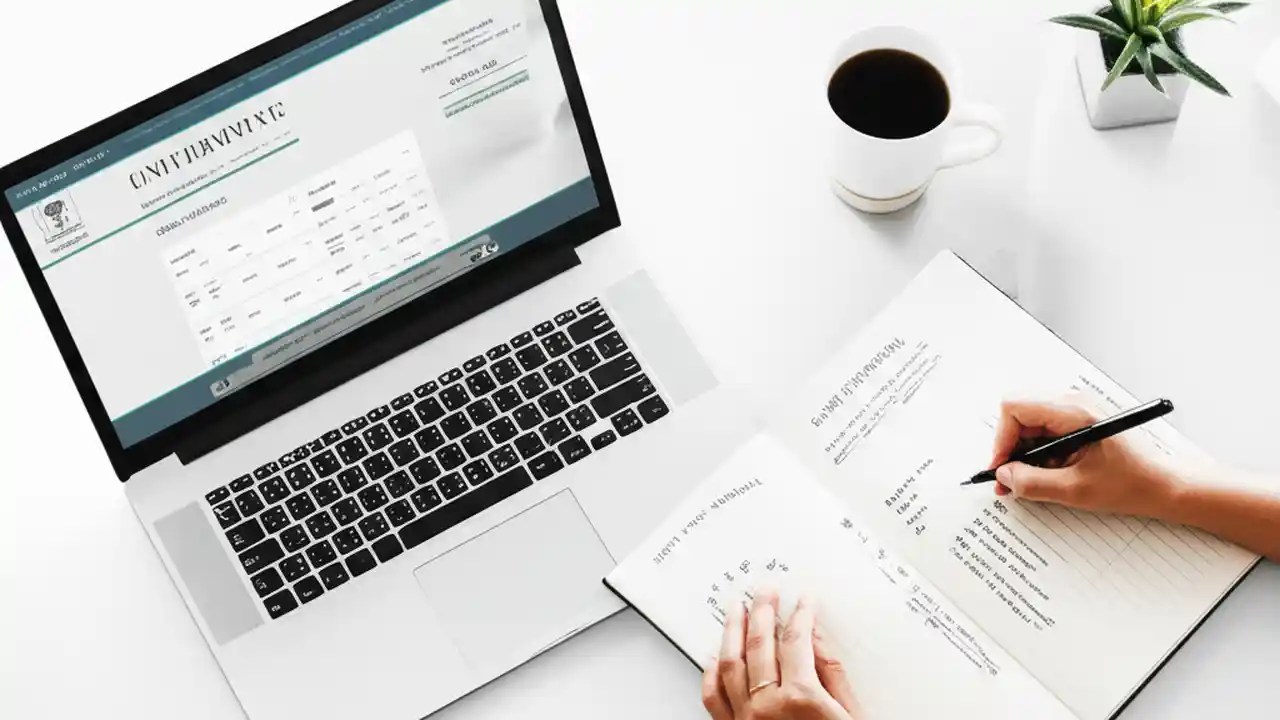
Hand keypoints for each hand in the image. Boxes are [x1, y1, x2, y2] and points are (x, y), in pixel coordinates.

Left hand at [702, 590, 861, 719]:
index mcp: (801, 699)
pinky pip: (712, 697)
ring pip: (730, 663)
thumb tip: (816, 636)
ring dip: (732, 630)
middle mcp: (767, 707)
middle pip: (760, 642)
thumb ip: (833, 674)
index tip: (803, 599)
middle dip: (763, 610)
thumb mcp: (851, 716)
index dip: (800, 614)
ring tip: (735, 608)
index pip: (797, 639)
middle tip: (765, 590)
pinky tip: (714, 655)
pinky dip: (711, 672)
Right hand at [988, 397, 1178, 516]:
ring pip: (1031, 424)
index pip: (1014, 408)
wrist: (1169, 485)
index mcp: (1073, 410)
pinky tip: (1050, 475)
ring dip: (1025, 453)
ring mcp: (1078, 410)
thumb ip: (1033, 483)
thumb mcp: (1076, 490)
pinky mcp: (1081, 421)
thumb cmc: (1134, 483)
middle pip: (1019, 414)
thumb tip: (1004, 476)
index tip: (1001, 468)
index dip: (1001, 440)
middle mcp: (1074, 402)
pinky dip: (1040, 453)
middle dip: (1010, 448)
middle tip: (1009, 479)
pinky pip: (1047, 431)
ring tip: (1031, 482)